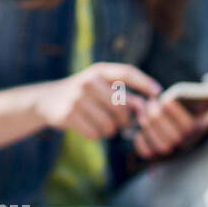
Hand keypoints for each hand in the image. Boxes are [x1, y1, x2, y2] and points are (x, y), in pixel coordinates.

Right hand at [33, 62, 161, 138]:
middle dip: (125, 120)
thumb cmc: (84, 96)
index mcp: (100, 71)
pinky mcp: (68, 114)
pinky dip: (96, 135)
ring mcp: (77, 97)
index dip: (144, 82)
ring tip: (103, 125)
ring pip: (108, 123)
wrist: (48, 100)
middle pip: (121, 106)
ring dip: (110, 130)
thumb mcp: (100, 87)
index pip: (127, 72)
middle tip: (122, 124)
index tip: (159, 93)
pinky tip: (90, 128)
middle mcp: (89, 81)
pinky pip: (95, 133)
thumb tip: (146, 109)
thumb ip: (122, 94)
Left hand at [131, 89, 207, 158]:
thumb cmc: (187, 113)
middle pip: (173, 137)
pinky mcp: (155, 157)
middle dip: (159, 119)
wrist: (176, 131)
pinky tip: (139, 130)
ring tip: (143, 112)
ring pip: (161, 146)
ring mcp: (171, 152)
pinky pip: (147, 153)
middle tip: (150, 103)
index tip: (166, 100)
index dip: (176, 114)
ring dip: (149, 127)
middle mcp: (185, 144)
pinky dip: (141, 142)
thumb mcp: (200, 106)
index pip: (188, 127)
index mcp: (196, 130)